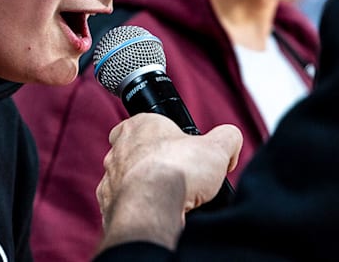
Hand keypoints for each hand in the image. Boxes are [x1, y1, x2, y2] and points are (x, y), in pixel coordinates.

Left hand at [95, 114, 241, 251]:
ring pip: (126, 180)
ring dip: (143, 188)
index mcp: (139, 127)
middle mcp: (118, 151)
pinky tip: (156, 214)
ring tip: (168, 198)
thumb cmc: (177, 172)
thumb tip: (230, 141)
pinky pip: (122, 206)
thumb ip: (227, 137)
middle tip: (176, 175)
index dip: (163, 134)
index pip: (144, 123)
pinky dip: (138, 210)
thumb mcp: (217, 147)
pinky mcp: (108, 205)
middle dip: (154, 163)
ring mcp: (109, 179)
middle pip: (135, 152)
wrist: (153, 209)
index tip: (179, 148)